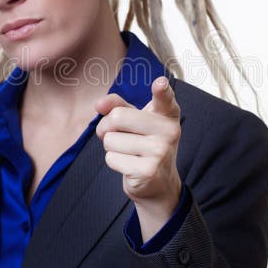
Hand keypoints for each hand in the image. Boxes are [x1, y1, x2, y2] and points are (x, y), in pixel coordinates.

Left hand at [95, 75, 182, 239]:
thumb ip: (117, 106)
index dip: (162, 90)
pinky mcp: (148, 171)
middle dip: (106, 127)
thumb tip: (99, 104)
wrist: (158, 183)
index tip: (160, 83)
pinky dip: (114, 162)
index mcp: (167, 114)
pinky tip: (130, 165)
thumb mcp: (136, 121)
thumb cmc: (144, 145)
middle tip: (116, 135)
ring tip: (128, 152)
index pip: (165, 99)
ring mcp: (160, 152)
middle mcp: (169, 131)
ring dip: (112, 147)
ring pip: (111, 140)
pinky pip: (111, 159)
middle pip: (117, 117)